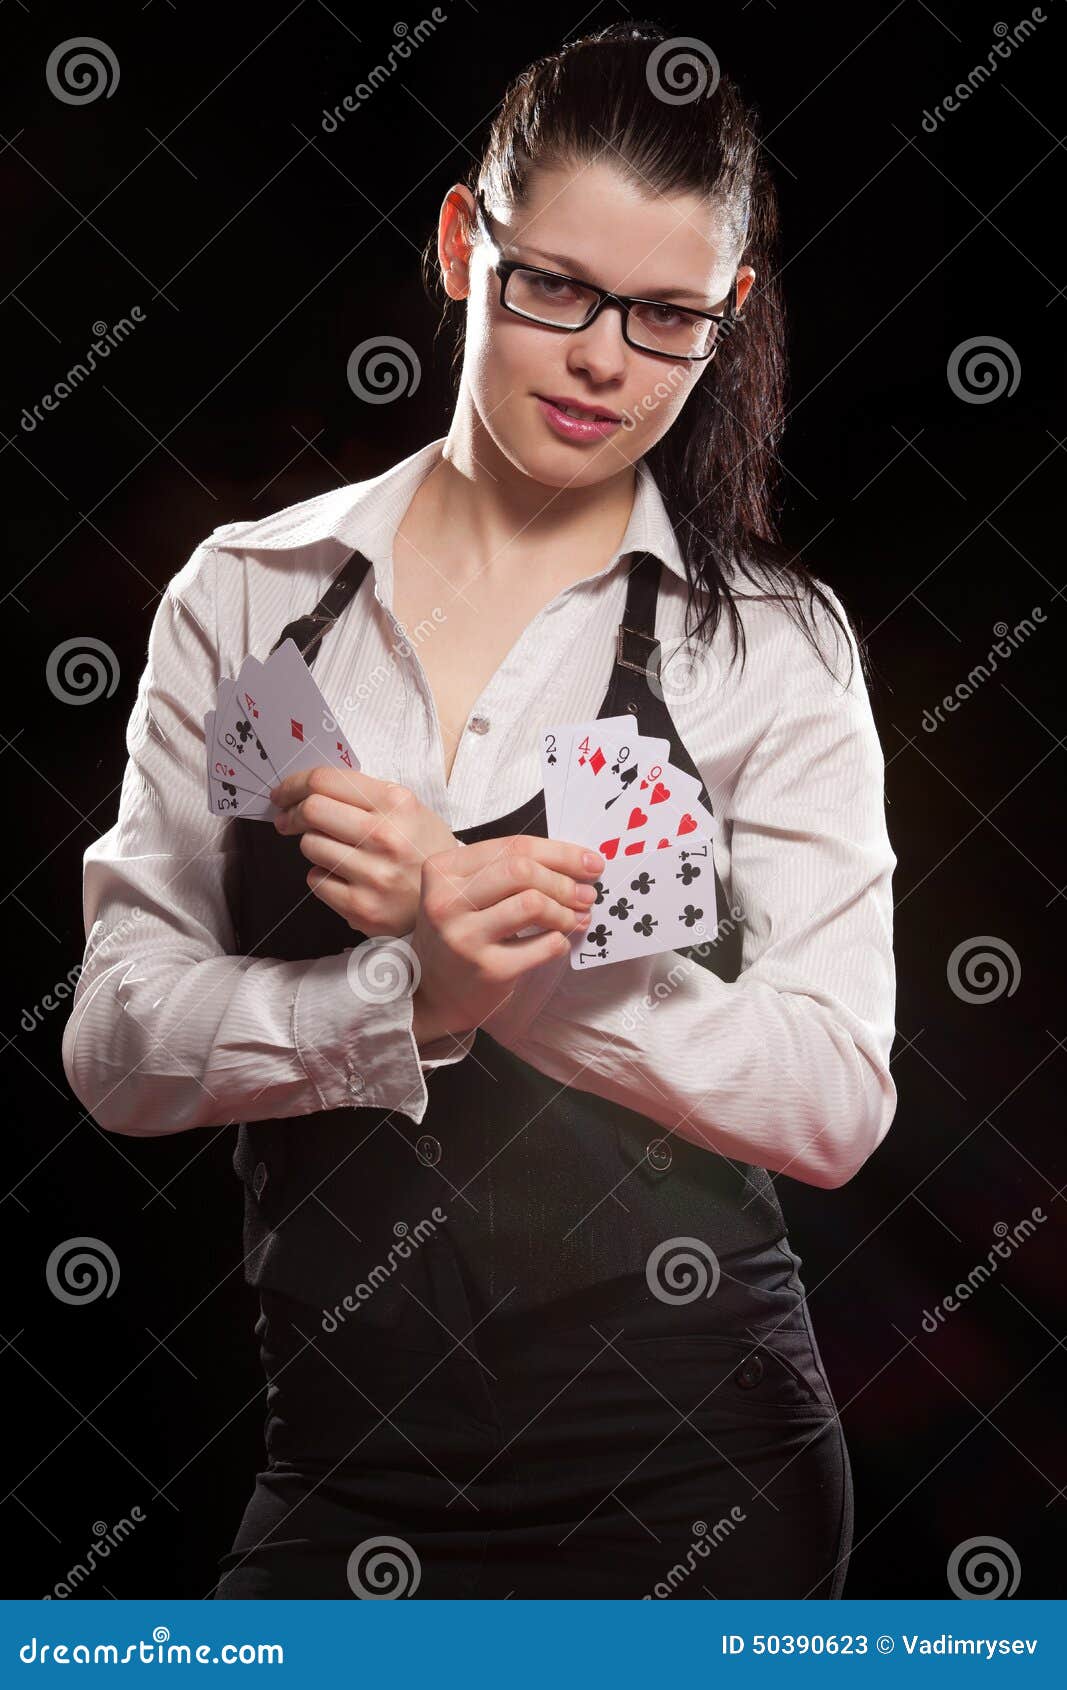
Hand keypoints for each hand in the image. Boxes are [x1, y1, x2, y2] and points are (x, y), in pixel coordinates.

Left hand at [269, 767, 457, 937]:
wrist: (457, 901)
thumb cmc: (423, 851)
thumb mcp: (410, 809)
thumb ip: (364, 794)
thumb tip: (307, 789)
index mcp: (397, 803)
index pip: (325, 781)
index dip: (293, 783)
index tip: (282, 793)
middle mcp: (386, 836)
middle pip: (311, 810)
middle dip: (292, 813)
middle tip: (287, 819)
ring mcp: (374, 874)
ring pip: (310, 846)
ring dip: (313, 846)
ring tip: (336, 852)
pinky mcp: (362, 907)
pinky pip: (315, 880)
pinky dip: (322, 876)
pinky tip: (345, 877)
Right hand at [409, 834, 604, 1044]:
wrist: (434, 990)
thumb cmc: (461, 931)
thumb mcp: (468, 891)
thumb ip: (509, 870)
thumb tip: (577, 864)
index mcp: (443, 869)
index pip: (512, 847)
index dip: (560, 853)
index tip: (591, 862)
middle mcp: (447, 900)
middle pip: (522, 871)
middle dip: (564, 881)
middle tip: (586, 895)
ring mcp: (464, 936)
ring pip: (532, 904)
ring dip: (565, 911)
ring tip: (575, 918)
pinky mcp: (487, 968)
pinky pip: (542, 946)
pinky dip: (560, 941)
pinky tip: (559, 942)